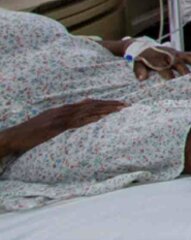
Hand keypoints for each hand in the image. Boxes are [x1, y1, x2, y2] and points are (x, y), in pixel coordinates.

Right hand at [1, 99, 125, 157]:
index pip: (90, 103)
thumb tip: (83, 110)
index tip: (120, 103)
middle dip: (110, 104)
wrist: (15, 136)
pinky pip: (74, 123)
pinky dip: (87, 120)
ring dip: (104, 110)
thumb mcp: (52, 120)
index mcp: (64, 109)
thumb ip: (67, 116)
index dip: (106, 103)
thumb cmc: (33, 130)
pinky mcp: (54, 128)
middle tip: (127, 104)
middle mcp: (64, 110)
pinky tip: (98, 119)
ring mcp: (59, 118)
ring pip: (87, 112)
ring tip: (119, 110)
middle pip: (92, 105)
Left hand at [132, 47, 190, 80]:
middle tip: (190, 78)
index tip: (173, 82)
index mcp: (158, 60)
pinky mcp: (180, 53)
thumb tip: (142, 78)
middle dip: (185, 71)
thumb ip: (139, 71)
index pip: (164, 69)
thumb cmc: (141, 59)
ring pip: (188, 57)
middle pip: (178, 64)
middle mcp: (169, 56)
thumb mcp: (136, 65)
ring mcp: (176, 54)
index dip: (168, 75)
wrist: (143, 47)